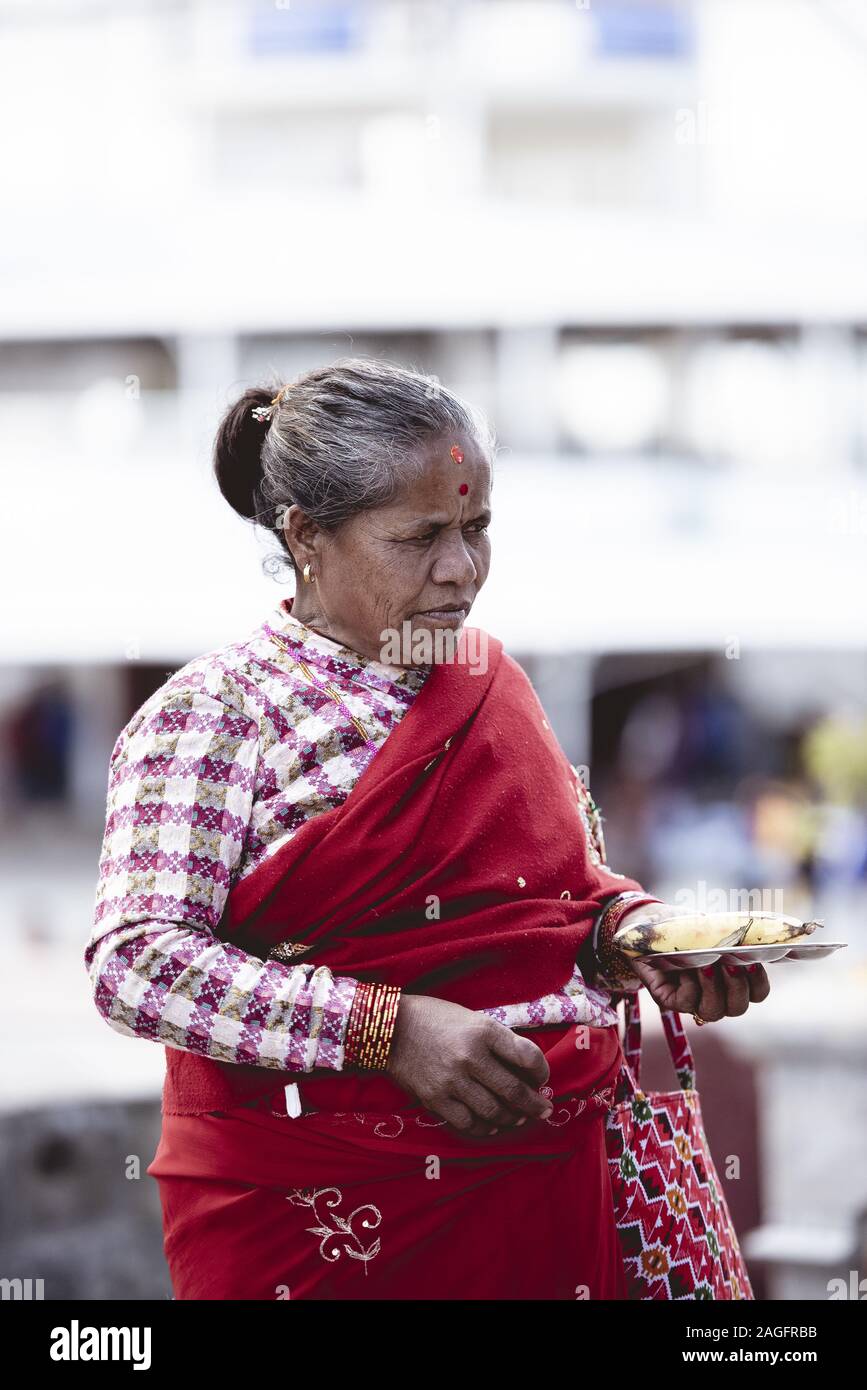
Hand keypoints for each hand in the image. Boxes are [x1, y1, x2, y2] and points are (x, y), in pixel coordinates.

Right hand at [386, 994, 552, 1137]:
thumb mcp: (472, 1018)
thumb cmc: (436, 1019)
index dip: (541, 1071)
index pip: (526, 1056)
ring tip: (518, 1118)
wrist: (391, 1028)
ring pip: (494, 1111)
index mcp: (483, 1031)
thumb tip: (525, 1069)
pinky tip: (491, 1125)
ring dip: (511, 1118)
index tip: (542, 1079)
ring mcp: (452, 1080)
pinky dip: (484, 1127)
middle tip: (544, 1110)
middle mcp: (470, 1056)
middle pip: (514, 1090)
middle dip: (535, 1104)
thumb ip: (498, 1041)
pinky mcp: (435, 1099)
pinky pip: (467, 1123)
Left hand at [617, 902, 770, 1018]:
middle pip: (737, 1007)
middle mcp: (715, 996)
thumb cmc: (686, 926)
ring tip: (706, 963)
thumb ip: (734, 935)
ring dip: (713, 987)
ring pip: (713, 1012)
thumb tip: (756, 934)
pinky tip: (686, 966)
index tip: (754, 961)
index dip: (759, 982)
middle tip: (730, 963)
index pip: (756, 994)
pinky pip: (686, 1003)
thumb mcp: (713, 927)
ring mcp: (692, 1001)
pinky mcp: (669, 1000)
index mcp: (732, 980)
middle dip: (737, 986)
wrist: (649, 922)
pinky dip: (690, 985)